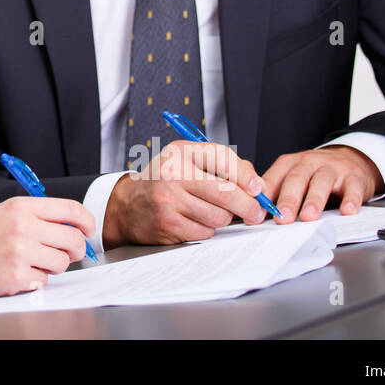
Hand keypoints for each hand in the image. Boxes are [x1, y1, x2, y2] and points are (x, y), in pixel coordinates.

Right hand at [0, 196, 93, 308]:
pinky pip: (44, 281)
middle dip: (75, 251)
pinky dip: (33, 281)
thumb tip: (71, 226)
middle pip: (73, 239)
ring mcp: (20, 251)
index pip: (70, 209)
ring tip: (27, 264)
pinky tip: (13, 275)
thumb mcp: (2, 216)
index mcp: (20, 206)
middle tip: (65, 256)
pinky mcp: (16, 276)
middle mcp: (22, 225)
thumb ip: (35, 217)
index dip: (87, 222)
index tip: (89, 231)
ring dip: (51, 268)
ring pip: (62, 263)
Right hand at [101, 140, 268, 246]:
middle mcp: (172, 173)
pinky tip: (195, 221)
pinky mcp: (167, 224)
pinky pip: (204, 232)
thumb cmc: (163, 181)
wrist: (127, 205)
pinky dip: (206, 230)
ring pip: (218, 216)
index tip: (257, 189)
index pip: (223, 158)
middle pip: (226, 193)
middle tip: (256, 212)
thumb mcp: (187, 161)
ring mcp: (168, 200)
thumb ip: (222, 166)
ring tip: (212, 212)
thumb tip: (257, 185)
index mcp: (180, 152)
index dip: (246, 176)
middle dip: (248, 206)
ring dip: (223, 219)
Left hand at [261, 145, 383, 222]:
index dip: (265, 195)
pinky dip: (350, 199)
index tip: (258, 212)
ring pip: (322, 182)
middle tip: (283, 218)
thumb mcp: (295, 177)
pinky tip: (347, 211)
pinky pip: (352, 188)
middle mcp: (310, 163)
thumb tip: (256, 214)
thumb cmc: (316, 174)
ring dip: (314, 200)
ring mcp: (333, 168)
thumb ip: (277, 191)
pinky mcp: (354, 177)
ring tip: (308, 217)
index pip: (275, 177)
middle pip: (297, 179)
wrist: (350, 159)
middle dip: (288, 200)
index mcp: (291, 163)